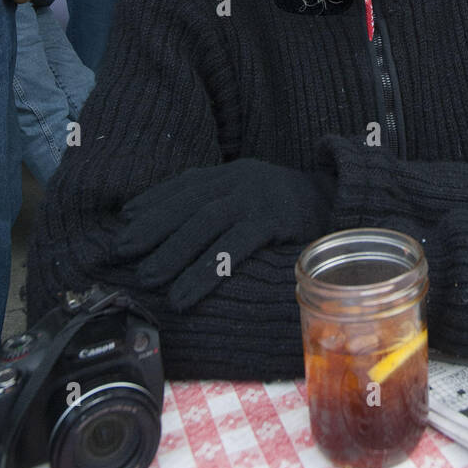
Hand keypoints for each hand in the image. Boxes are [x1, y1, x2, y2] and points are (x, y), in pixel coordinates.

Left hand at [113, 161, 333, 308]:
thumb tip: (174, 225)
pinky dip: (204, 271)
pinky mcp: (275, 219)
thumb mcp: (256, 196)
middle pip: (187, 204)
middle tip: (120, 255)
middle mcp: (242, 179)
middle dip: (151, 229)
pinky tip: (184, 294)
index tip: (124, 223)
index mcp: (235, 172)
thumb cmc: (295, 208)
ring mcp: (259, 197)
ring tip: (148, 279)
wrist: (347, 201)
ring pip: (204, 223)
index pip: (184, 185)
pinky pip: (232, 247)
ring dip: (171, 253)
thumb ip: (222, 202)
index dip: (152, 203)